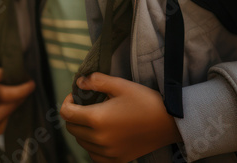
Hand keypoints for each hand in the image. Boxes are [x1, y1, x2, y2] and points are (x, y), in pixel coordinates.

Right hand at [0, 54, 34, 134]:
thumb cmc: (0, 63)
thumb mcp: (2, 55)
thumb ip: (12, 57)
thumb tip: (28, 57)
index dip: (11, 76)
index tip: (27, 76)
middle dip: (18, 92)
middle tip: (31, 86)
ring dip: (13, 108)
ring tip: (24, 99)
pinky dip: (9, 122)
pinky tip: (17, 111)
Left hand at [60, 73, 181, 162]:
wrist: (169, 123)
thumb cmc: (145, 101)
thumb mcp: (120, 84)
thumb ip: (96, 81)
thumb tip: (79, 83)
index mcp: (97, 119)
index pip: (66, 113)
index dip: (67, 101)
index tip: (76, 96)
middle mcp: (100, 139)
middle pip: (71, 129)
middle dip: (73, 115)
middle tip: (84, 105)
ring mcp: (108, 152)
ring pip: (82, 143)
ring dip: (82, 130)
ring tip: (95, 118)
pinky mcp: (117, 160)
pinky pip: (94, 155)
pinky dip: (92, 146)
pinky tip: (101, 135)